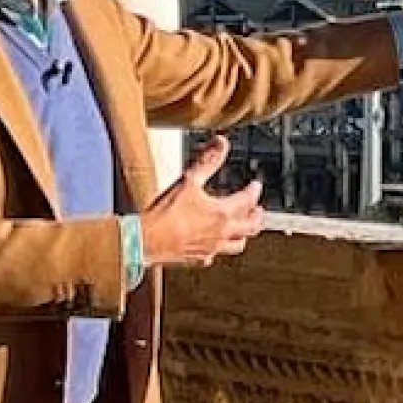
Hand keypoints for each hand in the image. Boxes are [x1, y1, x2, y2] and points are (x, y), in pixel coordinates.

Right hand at [139, 141, 263, 270]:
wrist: (144, 240)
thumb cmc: (165, 214)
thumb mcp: (188, 181)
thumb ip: (207, 161)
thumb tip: (221, 142)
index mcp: (223, 214)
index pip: (247, 201)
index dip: (254, 191)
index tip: (256, 186)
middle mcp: (221, 234)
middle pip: (250, 227)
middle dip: (256, 217)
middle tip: (258, 210)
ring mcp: (211, 249)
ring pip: (237, 245)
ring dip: (243, 235)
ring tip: (243, 230)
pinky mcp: (198, 259)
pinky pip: (215, 256)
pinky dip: (220, 248)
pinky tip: (214, 246)